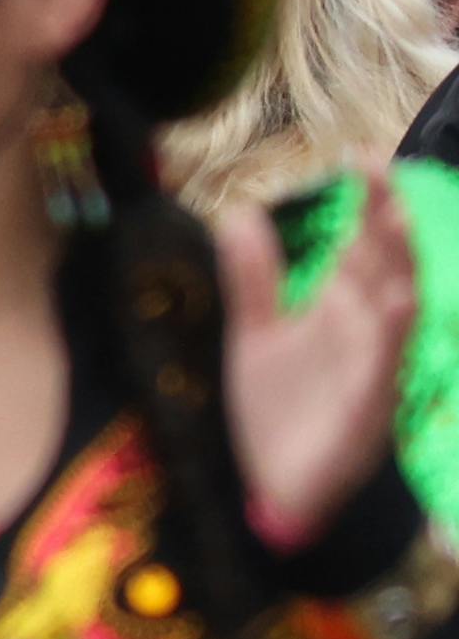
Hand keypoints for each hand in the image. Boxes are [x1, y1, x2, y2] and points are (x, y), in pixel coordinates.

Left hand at [217, 184, 422, 552]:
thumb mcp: (255, 333)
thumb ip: (253, 277)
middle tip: (380, 167)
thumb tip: (240, 211)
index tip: (361, 154)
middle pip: (382, 263)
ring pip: (395, 304)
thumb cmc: (279, 408)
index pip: (358, 244)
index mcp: (337, 307)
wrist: (278, 485)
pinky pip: (386, 361)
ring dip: (397, 262)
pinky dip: (393, 329)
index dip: (365, 201)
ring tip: (394, 216)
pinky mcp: (368, 401)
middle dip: (385, 216)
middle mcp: (361, 327)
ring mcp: (371, 363)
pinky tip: (398, 299)